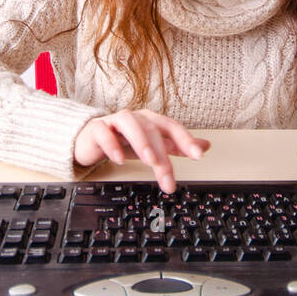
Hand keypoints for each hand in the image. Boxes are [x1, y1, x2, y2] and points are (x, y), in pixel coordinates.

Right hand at [73, 109, 210, 193]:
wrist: (91, 139)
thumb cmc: (124, 140)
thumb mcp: (153, 145)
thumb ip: (178, 145)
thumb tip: (205, 147)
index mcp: (151, 121)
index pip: (172, 127)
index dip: (186, 139)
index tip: (198, 156)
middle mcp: (135, 118)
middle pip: (152, 130)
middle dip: (163, 154)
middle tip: (168, 177)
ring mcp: (114, 121)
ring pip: (130, 124)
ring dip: (141, 141)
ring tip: (149, 160)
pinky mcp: (96, 129)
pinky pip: (103, 132)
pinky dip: (111, 144)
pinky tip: (119, 159)